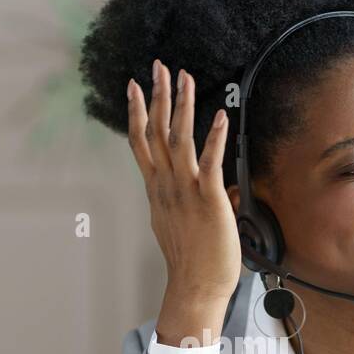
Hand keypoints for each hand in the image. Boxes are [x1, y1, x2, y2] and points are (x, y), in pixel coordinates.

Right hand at [127, 60, 241, 305]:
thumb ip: (195, 201)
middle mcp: (166, 185)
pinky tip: (219, 115)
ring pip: (178, 138)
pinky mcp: (208, 199)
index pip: (142, 143)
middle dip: (156, 96)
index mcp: (157, 190)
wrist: (196, 286)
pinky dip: (214, 137)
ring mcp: (185, 191)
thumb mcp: (184, 225)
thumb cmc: (192, 261)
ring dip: (181, 105)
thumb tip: (216, 188)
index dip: (137, 112)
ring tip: (183, 77)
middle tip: (157, 67)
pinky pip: (210, 162)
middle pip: (155, 132)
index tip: (133, 87)